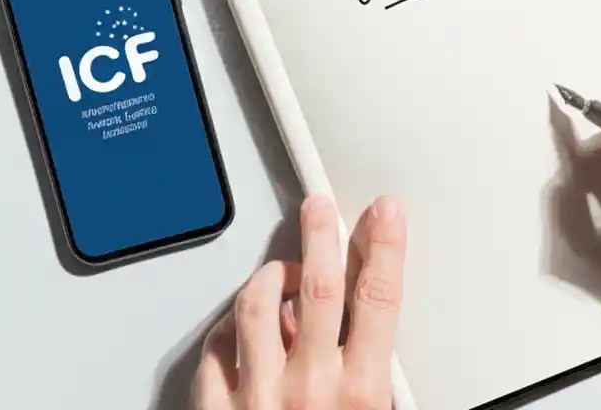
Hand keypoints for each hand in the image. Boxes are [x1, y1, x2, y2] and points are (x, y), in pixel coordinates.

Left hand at [193, 195, 405, 409]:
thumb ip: (371, 379)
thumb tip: (363, 338)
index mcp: (360, 395)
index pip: (377, 298)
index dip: (384, 246)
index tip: (385, 216)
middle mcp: (309, 390)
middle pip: (318, 285)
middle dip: (321, 234)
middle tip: (320, 209)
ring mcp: (258, 397)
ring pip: (256, 305)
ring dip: (269, 278)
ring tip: (277, 271)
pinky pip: (215, 349)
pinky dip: (227, 328)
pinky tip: (237, 324)